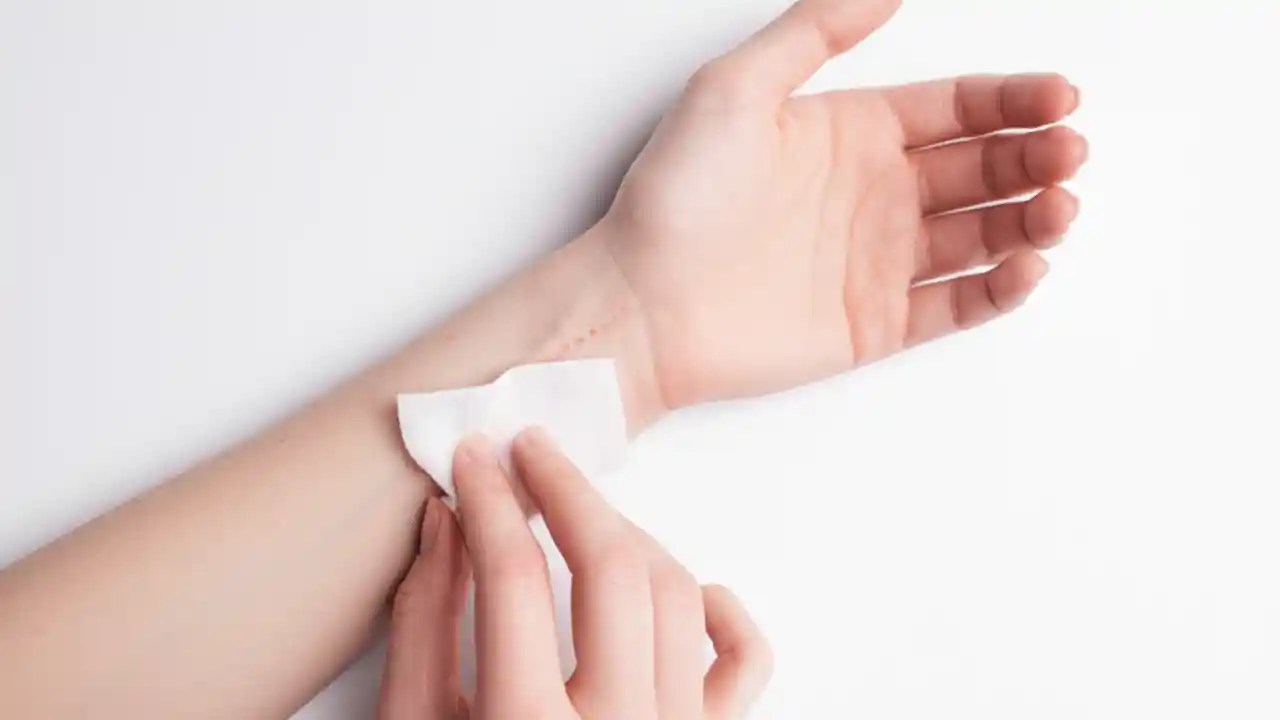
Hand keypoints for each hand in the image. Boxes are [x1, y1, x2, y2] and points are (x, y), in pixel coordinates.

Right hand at [377, 430, 771, 718]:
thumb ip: (425, 625)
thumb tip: (446, 519)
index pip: (511, 576)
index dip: (488, 500)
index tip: (472, 460)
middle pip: (611, 569)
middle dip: (566, 491)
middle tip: (529, 449)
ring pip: (677, 595)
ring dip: (628, 534)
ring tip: (580, 513)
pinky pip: (745, 663)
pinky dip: (721, 611)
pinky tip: (680, 587)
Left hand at [592, 0, 1086, 407]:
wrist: (639, 306)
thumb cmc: (675, 198)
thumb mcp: (734, 88)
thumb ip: (813, 32)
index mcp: (850, 133)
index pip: (954, 107)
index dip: (1011, 100)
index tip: (1057, 98)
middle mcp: (873, 193)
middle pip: (981, 168)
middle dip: (1033, 156)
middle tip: (1066, 152)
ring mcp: (877, 261)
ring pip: (981, 235)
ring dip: (1031, 219)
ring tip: (1059, 207)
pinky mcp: (874, 323)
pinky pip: (955, 305)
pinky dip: (999, 289)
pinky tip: (1026, 266)